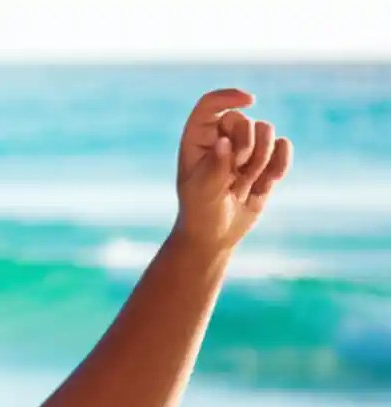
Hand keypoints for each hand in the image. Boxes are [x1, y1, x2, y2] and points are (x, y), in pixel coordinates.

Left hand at [172, 88, 292, 251]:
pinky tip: (265, 184)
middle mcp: (221, 137)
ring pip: (267, 132)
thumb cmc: (200, 211)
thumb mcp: (202, 192)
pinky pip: (284, 148)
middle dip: (247, 146)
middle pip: (245, 120)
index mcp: (197, 138)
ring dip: (261, 160)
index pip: (211, 104)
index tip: (250, 100)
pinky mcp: (266, 160)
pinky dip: (280, 165)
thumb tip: (224, 142)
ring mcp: (245, 147)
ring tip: (244, 184)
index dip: (230, 96)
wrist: (215, 234)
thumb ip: (214, 167)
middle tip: (236, 173)